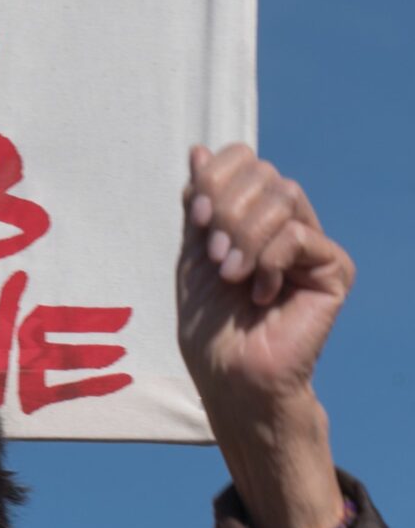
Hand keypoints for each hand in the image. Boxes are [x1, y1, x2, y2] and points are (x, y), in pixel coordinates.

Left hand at [178, 144, 351, 527]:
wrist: (233, 376)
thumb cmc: (211, 326)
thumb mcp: (194, 254)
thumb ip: (200, 203)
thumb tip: (200, 150)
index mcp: (252, 216)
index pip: (243, 160)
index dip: (215, 179)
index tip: (196, 216)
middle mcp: (285, 223)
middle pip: (262, 173)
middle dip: (226, 210)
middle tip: (215, 257)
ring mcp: (311, 245)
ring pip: (282, 196)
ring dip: (245, 235)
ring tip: (232, 275)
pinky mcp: (333, 269)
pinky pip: (298, 234)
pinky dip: (269, 259)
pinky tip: (262, 293)